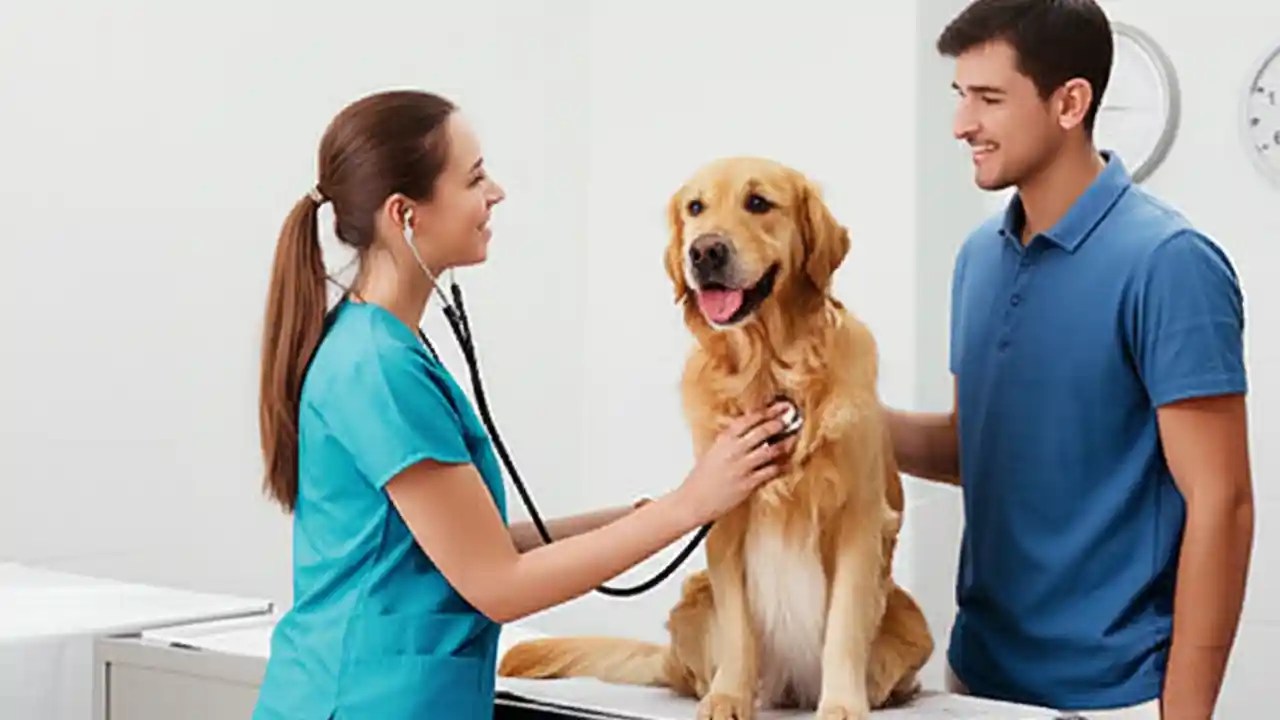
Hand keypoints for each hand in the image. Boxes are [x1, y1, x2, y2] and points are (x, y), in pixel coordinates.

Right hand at [675, 402, 795, 524]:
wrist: (693, 501)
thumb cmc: (701, 478)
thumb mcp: (713, 452)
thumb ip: (730, 441)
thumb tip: (749, 432)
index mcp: (723, 440)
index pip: (748, 420)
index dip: (767, 412)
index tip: (779, 407)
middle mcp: (733, 451)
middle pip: (762, 431)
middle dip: (779, 423)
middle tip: (789, 418)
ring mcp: (742, 467)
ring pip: (770, 450)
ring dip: (785, 443)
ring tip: (793, 438)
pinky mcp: (748, 484)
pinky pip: (771, 471)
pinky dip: (781, 466)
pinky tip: (787, 463)